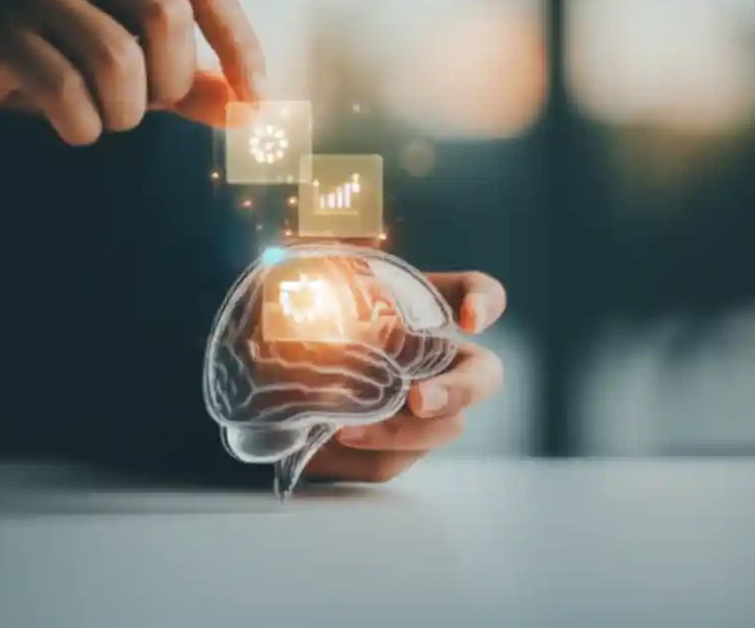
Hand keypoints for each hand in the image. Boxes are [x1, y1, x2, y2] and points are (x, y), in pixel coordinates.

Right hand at [0, 0, 264, 143]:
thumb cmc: (54, 49)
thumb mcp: (131, 61)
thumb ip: (190, 82)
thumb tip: (248, 113)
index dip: (240, 45)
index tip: (256, 99)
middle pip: (166, 16)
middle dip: (171, 80)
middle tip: (152, 106)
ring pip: (117, 59)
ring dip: (124, 111)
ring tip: (107, 117)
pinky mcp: (0, 28)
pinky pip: (66, 91)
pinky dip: (82, 125)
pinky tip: (74, 125)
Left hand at [303, 271, 506, 482]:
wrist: (270, 367)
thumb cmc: (300, 321)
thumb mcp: (303, 298)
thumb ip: (310, 296)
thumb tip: (293, 317)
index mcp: (424, 308)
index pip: (477, 292)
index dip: (485, 302)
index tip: (469, 318)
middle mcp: (438, 359)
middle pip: (483, 376)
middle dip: (458, 390)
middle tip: (420, 400)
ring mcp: (423, 409)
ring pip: (442, 429)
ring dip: (400, 434)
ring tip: (346, 431)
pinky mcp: (394, 449)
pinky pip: (389, 462)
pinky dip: (356, 458)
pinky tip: (320, 448)